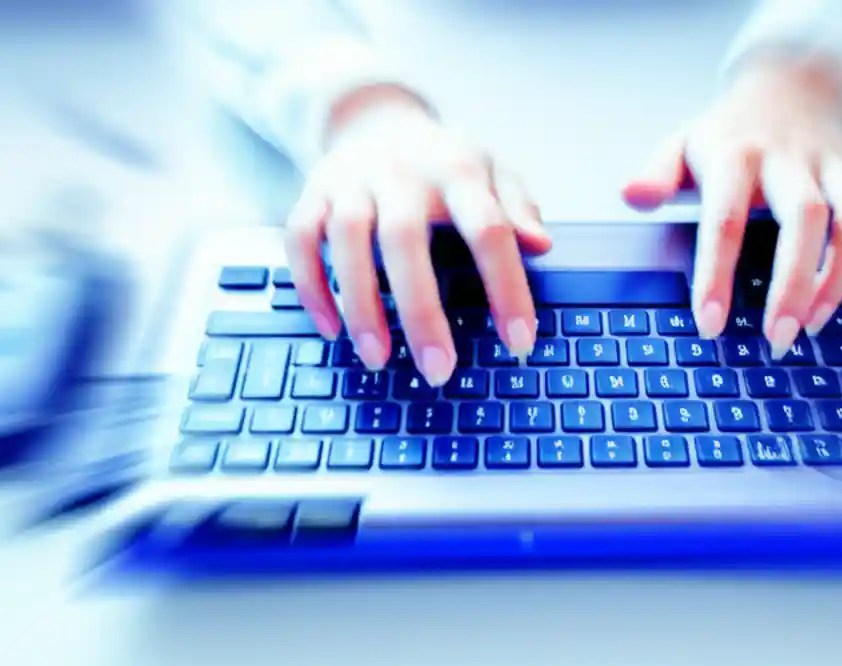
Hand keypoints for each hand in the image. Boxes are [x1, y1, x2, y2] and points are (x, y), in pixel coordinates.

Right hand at [286, 86, 549, 384]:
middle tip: (438, 370)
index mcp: (457, 168)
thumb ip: (518, 207)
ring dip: (361, 307)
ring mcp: (350, 182)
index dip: (507, 288)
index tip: (519, 341)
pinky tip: (331, 330)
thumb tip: (541, 245)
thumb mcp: (493, 171)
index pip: (488, 230)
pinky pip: (300, 241)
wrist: (377, 120)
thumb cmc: (445, 162)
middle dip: (421, 311)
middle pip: (405, 240)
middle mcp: (400, 172)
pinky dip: (311, 288)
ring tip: (378, 360)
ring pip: (346, 242)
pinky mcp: (313, 194)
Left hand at [623, 53, 841, 356]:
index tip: (711, 324)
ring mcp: (835, 160)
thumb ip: (657, 175)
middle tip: (781, 338)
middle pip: (805, 217)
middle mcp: (790, 155)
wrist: (788, 84)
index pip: (725, 218)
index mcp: (735, 154)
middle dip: (795, 283)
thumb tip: (631, 196)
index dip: (716, 274)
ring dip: (841, 272)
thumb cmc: (728, 134)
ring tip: (816, 322)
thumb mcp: (681, 145)